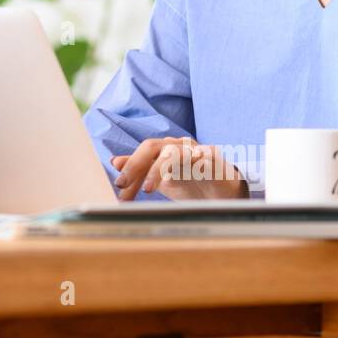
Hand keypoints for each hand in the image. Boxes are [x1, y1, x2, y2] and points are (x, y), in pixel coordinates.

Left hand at [111, 136, 247, 200]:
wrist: (223, 192)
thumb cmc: (190, 183)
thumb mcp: (161, 179)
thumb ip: (141, 170)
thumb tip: (115, 161)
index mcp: (164, 150)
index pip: (141, 155)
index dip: (128, 170)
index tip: (118, 188)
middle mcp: (178, 146)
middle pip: (152, 147)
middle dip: (135, 164)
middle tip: (122, 184)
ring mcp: (196, 150)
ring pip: (173, 152)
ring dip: (157, 169)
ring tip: (147, 188)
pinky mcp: (213, 158)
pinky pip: (202, 158)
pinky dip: (190, 165)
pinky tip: (180, 177)